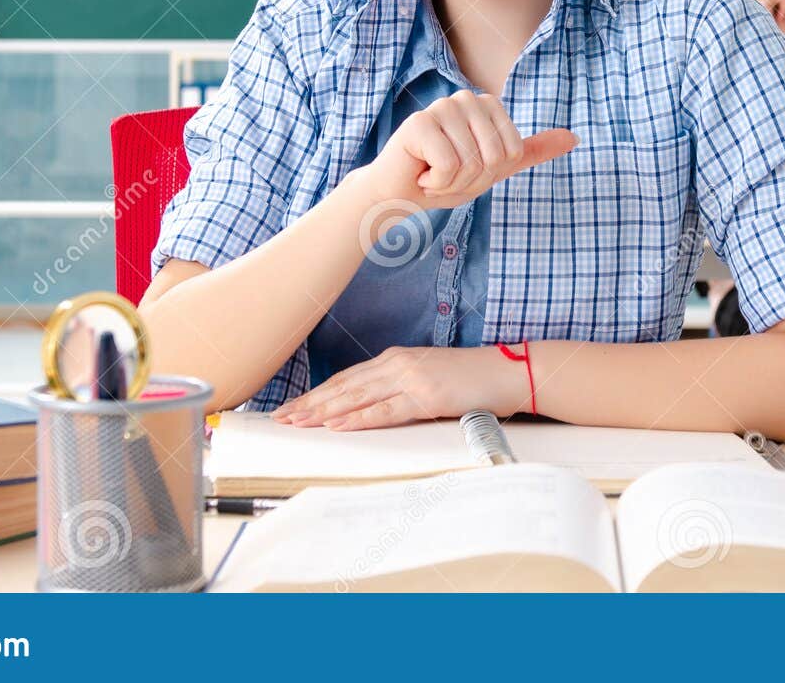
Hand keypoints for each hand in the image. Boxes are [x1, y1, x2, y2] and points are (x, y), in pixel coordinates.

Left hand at [270, 344, 529, 429]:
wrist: (504, 372)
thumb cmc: (468, 378)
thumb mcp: (426, 377)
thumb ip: (397, 387)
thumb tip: (368, 407)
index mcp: (394, 358)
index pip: (345, 378)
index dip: (316, 394)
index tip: (292, 407)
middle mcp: (396, 364)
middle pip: (343, 386)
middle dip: (309, 403)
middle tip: (281, 418)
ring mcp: (410, 378)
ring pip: (356, 397)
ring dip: (323, 411)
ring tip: (298, 422)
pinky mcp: (425, 396)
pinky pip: (385, 410)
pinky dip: (358, 418)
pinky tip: (337, 425)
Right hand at [359, 90, 576, 211]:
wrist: (400, 196)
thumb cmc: (444, 178)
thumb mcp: (495, 167)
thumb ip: (532, 150)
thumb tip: (575, 138)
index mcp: (487, 105)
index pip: (513, 152)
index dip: (491, 173)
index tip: (466, 169)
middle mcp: (466, 99)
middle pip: (494, 157)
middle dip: (472, 179)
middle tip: (445, 174)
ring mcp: (441, 107)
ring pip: (471, 162)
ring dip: (451, 183)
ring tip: (431, 173)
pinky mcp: (419, 123)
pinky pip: (448, 165)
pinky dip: (435, 182)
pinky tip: (419, 172)